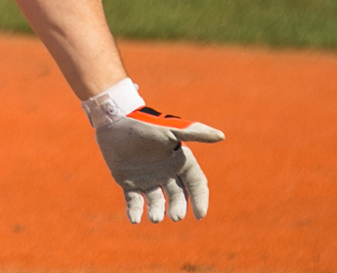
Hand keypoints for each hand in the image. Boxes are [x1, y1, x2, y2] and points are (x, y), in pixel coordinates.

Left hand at [96, 107, 225, 223]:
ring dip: (157, 211)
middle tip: (175, 216)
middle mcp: (165, 172)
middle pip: (177, 196)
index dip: (200, 198)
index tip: (199, 215)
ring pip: (157, 202)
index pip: (195, 183)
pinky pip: (134, 201)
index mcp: (178, 160)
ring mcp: (147, 178)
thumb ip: (195, 133)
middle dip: (178, 207)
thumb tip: (221, 136)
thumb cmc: (145, 122)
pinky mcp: (128, 182)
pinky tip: (135, 219)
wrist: (115, 117)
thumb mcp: (171, 129)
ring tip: (155, 218)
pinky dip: (135, 211)